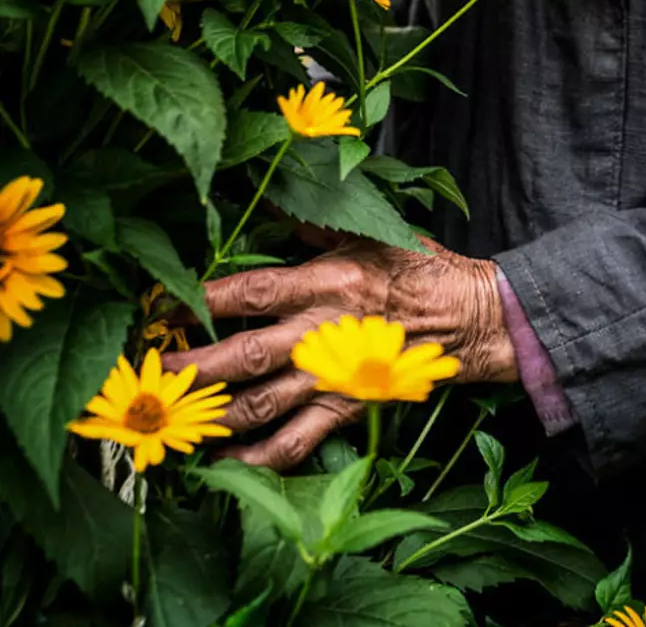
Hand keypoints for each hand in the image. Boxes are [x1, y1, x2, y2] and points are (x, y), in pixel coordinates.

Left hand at [162, 237, 516, 470]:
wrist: (470, 317)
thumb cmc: (417, 268)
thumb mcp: (368, 231)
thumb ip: (311, 222)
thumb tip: (266, 200)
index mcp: (327, 281)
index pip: (252, 289)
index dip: (205, 299)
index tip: (167, 304)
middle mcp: (323, 331)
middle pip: (244, 354)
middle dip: (194, 365)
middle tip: (156, 371)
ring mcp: (332, 376)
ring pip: (261, 404)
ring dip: (214, 415)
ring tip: (175, 417)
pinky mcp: (346, 408)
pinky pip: (297, 444)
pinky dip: (258, 459)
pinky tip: (224, 464)